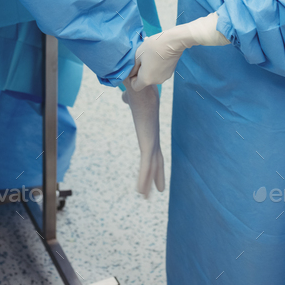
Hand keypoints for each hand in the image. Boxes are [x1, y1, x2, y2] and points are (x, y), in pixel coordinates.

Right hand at [122, 81, 164, 196]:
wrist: (140, 87)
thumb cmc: (137, 89)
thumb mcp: (132, 98)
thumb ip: (129, 101)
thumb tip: (125, 97)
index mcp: (150, 128)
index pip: (154, 147)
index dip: (156, 159)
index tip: (156, 167)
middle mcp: (153, 136)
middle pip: (158, 160)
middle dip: (158, 174)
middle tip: (160, 189)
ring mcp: (152, 140)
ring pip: (152, 166)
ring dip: (149, 182)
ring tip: (146, 197)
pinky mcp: (148, 143)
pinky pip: (146, 166)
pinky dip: (144, 179)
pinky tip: (141, 191)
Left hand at [130, 13, 228, 91]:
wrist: (173, 42)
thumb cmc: (153, 47)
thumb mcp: (138, 54)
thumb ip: (133, 67)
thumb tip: (131, 73)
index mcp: (146, 79)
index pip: (135, 86)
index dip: (132, 78)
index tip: (134, 68)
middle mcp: (156, 81)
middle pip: (144, 80)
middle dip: (141, 71)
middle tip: (142, 58)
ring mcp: (164, 77)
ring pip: (152, 75)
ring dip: (149, 67)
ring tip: (150, 54)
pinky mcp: (170, 72)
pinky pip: (159, 71)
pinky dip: (157, 65)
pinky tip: (158, 54)